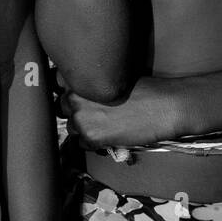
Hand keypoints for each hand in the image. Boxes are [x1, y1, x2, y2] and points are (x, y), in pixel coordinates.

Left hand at [59, 74, 180, 148]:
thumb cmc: (144, 88)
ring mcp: (81, 118)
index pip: (57, 83)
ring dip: (85, 128)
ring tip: (107, 124)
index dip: (69, 90)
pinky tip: (111, 134)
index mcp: (80, 77)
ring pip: (72, 128)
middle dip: (76, 111)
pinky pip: (83, 144)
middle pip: (63, 108)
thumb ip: (91, 83)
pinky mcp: (91, 137)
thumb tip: (74, 93)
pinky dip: (94, 142)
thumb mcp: (112, 76)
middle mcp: (75, 97)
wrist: (164, 106)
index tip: (79, 94)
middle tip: (97, 112)